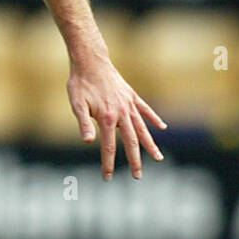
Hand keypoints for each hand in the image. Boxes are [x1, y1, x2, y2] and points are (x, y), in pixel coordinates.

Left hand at [68, 56, 166, 179]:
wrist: (91, 61)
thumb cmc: (80, 83)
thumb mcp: (76, 104)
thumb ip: (83, 123)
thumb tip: (89, 142)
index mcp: (107, 118)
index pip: (108, 146)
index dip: (108, 163)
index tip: (107, 177)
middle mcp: (122, 113)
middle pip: (131, 141)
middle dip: (135, 160)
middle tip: (138, 176)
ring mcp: (129, 104)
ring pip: (142, 128)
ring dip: (150, 144)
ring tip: (158, 158)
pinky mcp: (132, 96)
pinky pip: (145, 110)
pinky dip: (153, 119)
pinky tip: (162, 128)